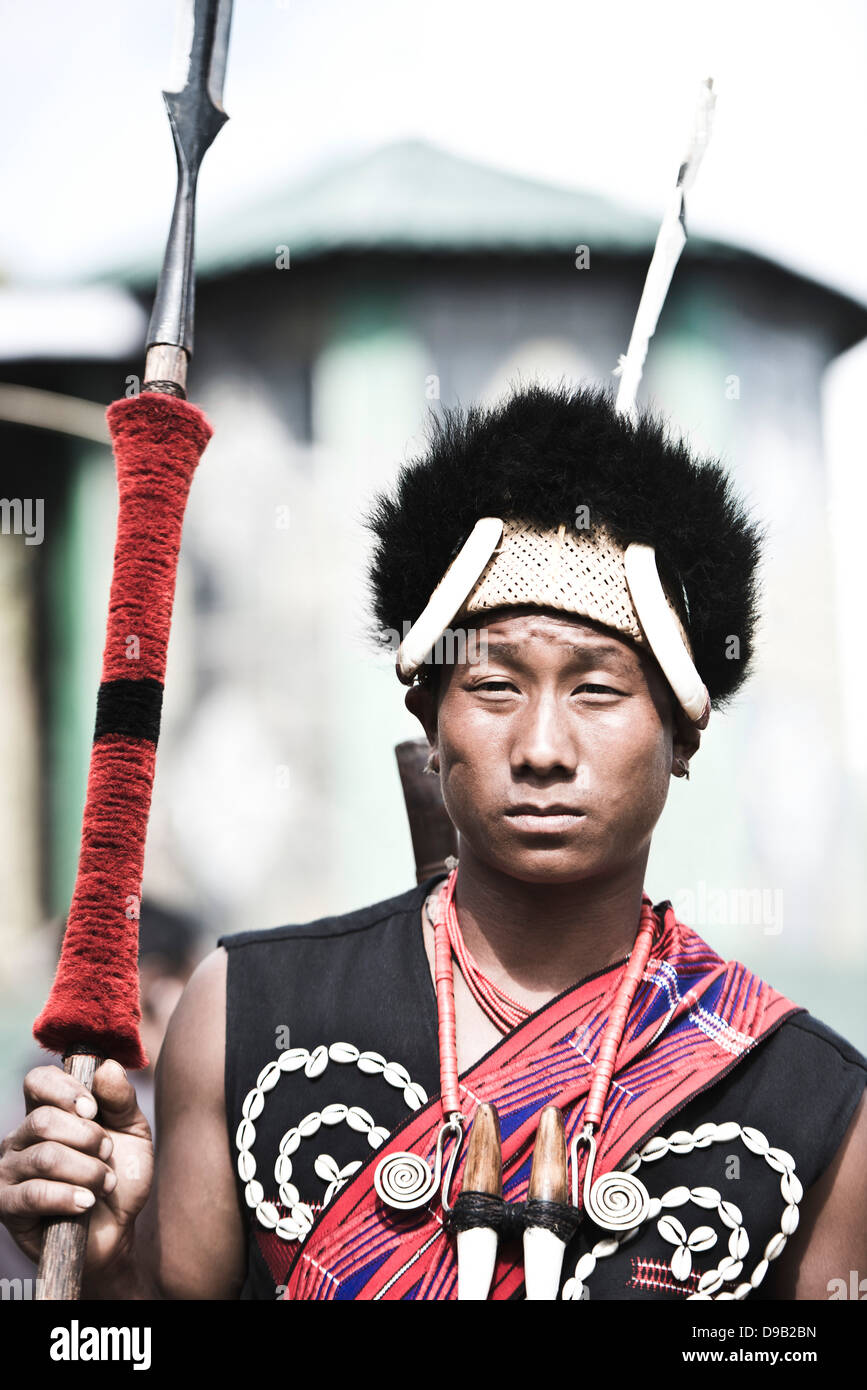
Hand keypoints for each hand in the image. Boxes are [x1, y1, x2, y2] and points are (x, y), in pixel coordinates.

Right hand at [0, 1059, 152, 1275]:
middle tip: (108, 1152)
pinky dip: (68, 1196)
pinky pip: (34, 1194)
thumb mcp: (132, 1132)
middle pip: (44, 1120)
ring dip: (86, 1170)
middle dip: (87, 1137)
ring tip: (105, 1183)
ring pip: (45, 1157)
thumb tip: (106, 1066)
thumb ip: (121, 1099)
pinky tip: (87, 1203)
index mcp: (47, 1112)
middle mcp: (21, 1138)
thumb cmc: (120, 1175)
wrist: (118, 1230)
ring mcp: (10, 1172)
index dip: (65, 1089)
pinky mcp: (8, 1207)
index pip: (37, 1081)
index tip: (93, 1109)